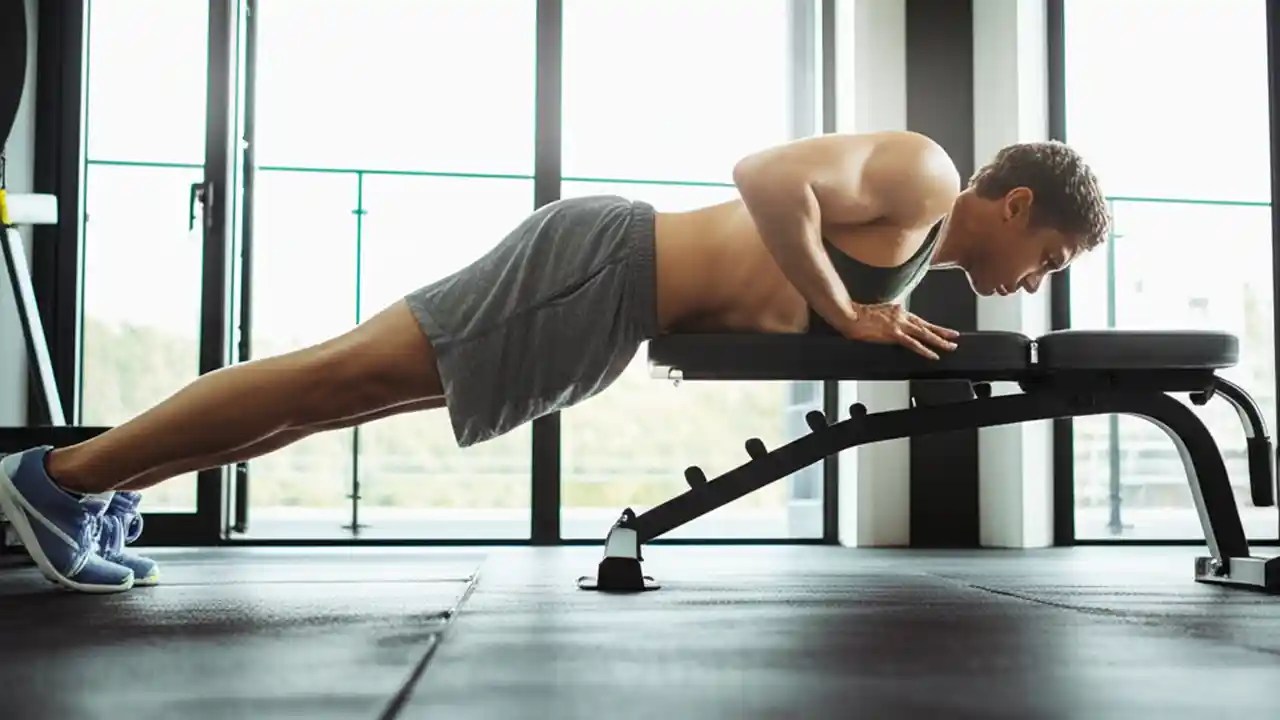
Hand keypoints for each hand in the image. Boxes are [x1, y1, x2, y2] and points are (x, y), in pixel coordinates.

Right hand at [840, 303, 959, 359]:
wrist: (851, 316)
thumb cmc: (859, 315)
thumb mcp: (878, 311)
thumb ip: (888, 317)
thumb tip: (891, 324)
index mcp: (898, 310)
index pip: (917, 320)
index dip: (929, 326)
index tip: (937, 330)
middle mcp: (902, 315)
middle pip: (926, 325)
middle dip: (942, 331)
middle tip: (955, 336)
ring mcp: (899, 324)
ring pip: (924, 333)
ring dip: (939, 340)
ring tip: (951, 346)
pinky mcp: (894, 334)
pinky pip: (913, 343)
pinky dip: (925, 349)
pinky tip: (933, 354)